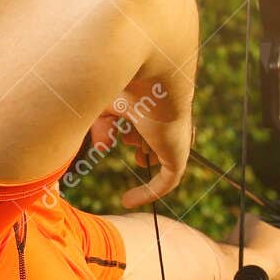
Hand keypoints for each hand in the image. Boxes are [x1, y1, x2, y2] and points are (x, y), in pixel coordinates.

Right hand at [89, 79, 193, 209]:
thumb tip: (101, 148)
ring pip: (158, 157)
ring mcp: (176, 140)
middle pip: (152, 141)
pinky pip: (166, 183)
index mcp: (158, 104)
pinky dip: (147, 194)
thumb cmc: (128, 81)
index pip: (148, 125)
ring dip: (142, 150)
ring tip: (133, 133)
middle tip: (126, 131)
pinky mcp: (178, 156)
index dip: (132, 133)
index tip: (119, 136)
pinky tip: (127, 202)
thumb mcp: (105, 105)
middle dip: (136, 138)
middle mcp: (170, 122)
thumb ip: (101, 126)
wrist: (153, 78)